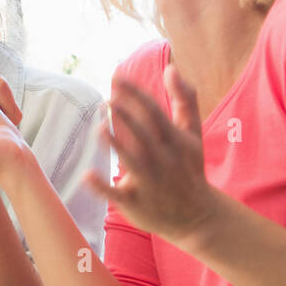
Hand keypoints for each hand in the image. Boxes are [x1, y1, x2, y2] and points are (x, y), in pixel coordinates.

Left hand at [84, 63, 223, 250]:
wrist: (198, 216)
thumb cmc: (190, 168)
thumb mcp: (193, 134)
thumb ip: (185, 99)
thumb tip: (171, 68)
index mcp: (175, 141)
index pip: (154, 112)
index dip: (135, 94)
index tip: (117, 77)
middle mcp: (163, 160)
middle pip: (144, 134)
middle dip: (127, 117)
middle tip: (109, 100)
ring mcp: (150, 183)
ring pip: (132, 162)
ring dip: (116, 145)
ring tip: (99, 128)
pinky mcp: (136, 203)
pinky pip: (117, 195)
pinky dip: (102, 187)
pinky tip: (87, 175)